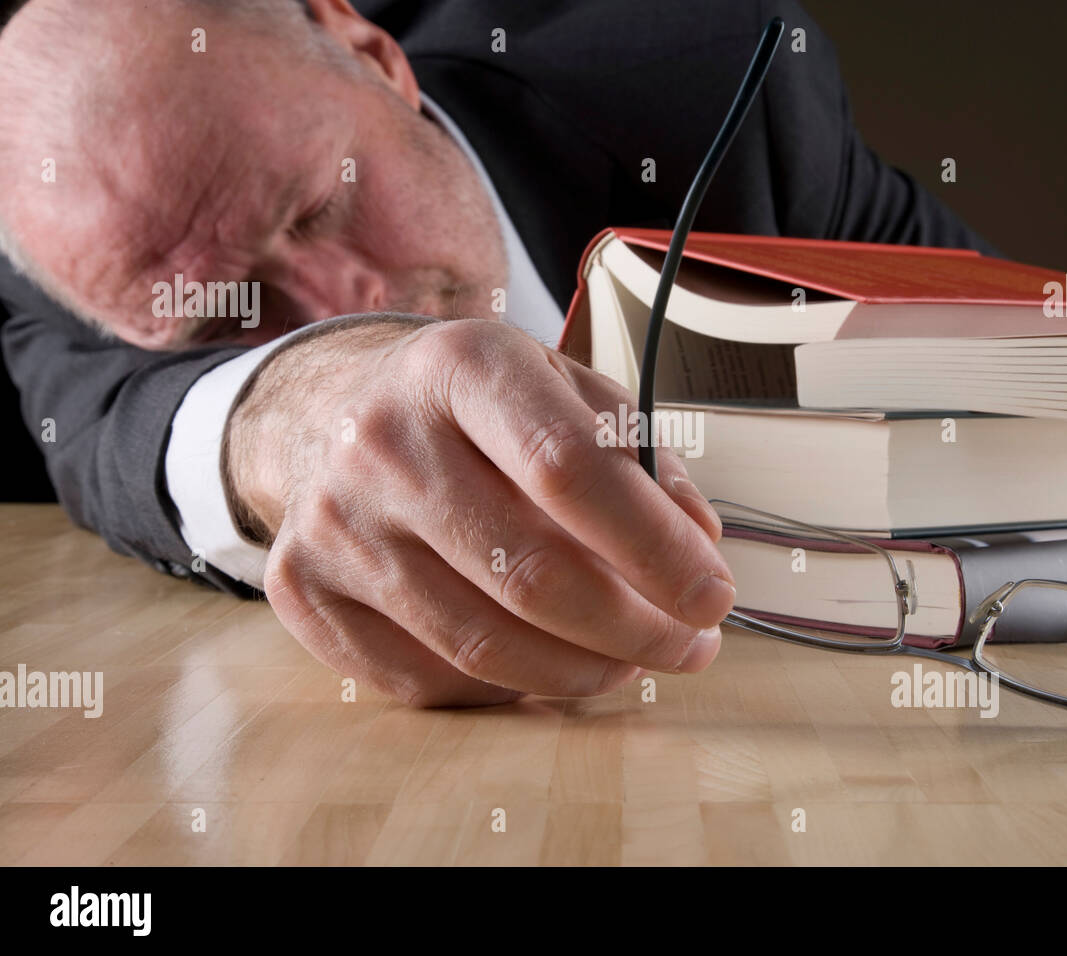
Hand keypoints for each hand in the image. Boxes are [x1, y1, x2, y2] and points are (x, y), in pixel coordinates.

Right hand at [226, 315, 734, 705]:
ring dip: (581, 672)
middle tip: (689, 646)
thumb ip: (636, 454)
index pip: (570, 468)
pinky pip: (423, 678)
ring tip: (631, 662)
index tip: (712, 596)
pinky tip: (545, 665)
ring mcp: (332, 520)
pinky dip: (504, 689)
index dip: (655, 548)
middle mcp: (384, 439)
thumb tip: (699, 545)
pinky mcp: (301, 587)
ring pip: (482, 644)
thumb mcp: (560, 388)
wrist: (331, 410)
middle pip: (532, 573)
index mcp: (462, 366)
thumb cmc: (472, 406)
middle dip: (636, 630)